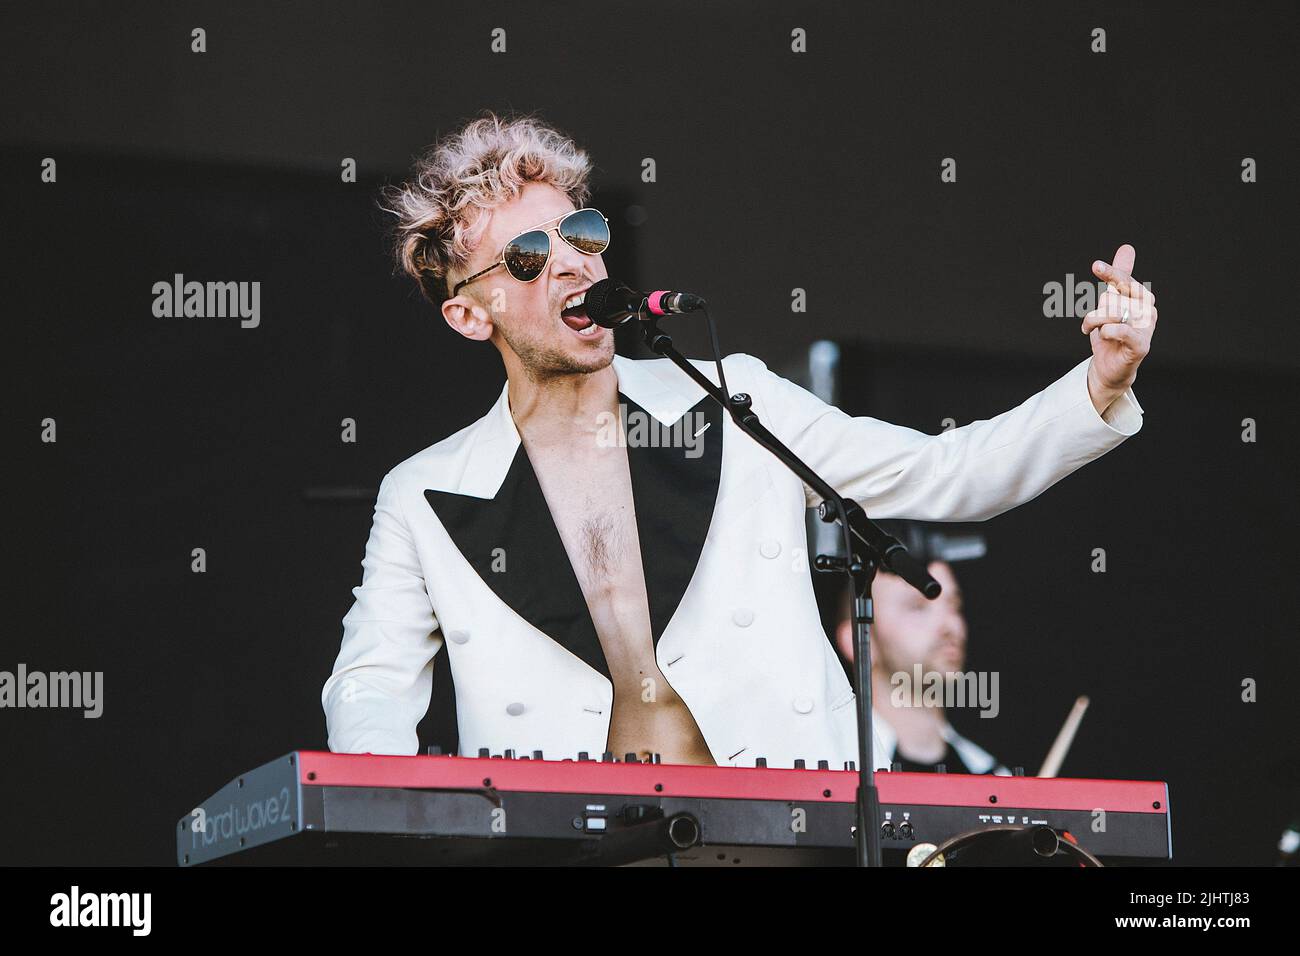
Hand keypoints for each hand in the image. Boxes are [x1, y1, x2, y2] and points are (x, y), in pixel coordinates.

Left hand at [1082, 243, 1157, 413]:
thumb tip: (1127, 248)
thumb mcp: (1110, 303)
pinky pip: (1119, 330)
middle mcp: (1148, 311)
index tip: (1095, 266)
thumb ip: (1119, 277)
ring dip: (1093, 322)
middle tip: (1091, 323)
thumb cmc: (1111, 333)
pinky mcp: (1141, 345)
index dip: (1111, 273)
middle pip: (1113, 298)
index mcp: (1142, 298)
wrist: (1110, 368)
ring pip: (1111, 313)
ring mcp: (1147, 328)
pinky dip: (1105, 332)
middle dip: (1096, 310)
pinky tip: (1104, 337)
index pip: (1125, 280)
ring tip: (1092, 331)